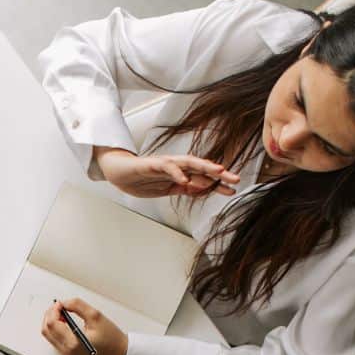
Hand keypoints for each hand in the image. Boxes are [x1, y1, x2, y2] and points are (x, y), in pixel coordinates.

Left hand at [40, 298, 127, 354]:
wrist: (121, 354)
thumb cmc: (112, 340)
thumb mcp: (96, 316)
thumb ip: (78, 306)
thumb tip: (65, 303)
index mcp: (74, 344)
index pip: (52, 324)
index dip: (54, 310)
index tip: (60, 304)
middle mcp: (68, 352)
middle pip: (46, 330)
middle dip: (50, 315)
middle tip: (59, 307)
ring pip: (49, 336)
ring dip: (52, 323)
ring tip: (63, 314)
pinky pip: (55, 341)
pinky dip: (56, 330)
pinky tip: (65, 324)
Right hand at [94, 147, 239, 198]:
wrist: (119, 173)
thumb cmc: (141, 179)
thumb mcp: (167, 189)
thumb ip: (183, 189)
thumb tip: (201, 191)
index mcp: (180, 174)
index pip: (203, 178)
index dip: (218, 183)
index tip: (233, 189)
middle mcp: (176, 166)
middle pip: (202, 168)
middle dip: (219, 174)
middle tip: (235, 179)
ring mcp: (165, 164)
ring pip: (189, 163)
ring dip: (204, 167)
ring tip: (218, 172)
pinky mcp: (152, 164)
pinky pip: (167, 167)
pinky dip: (177, 172)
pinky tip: (186, 179)